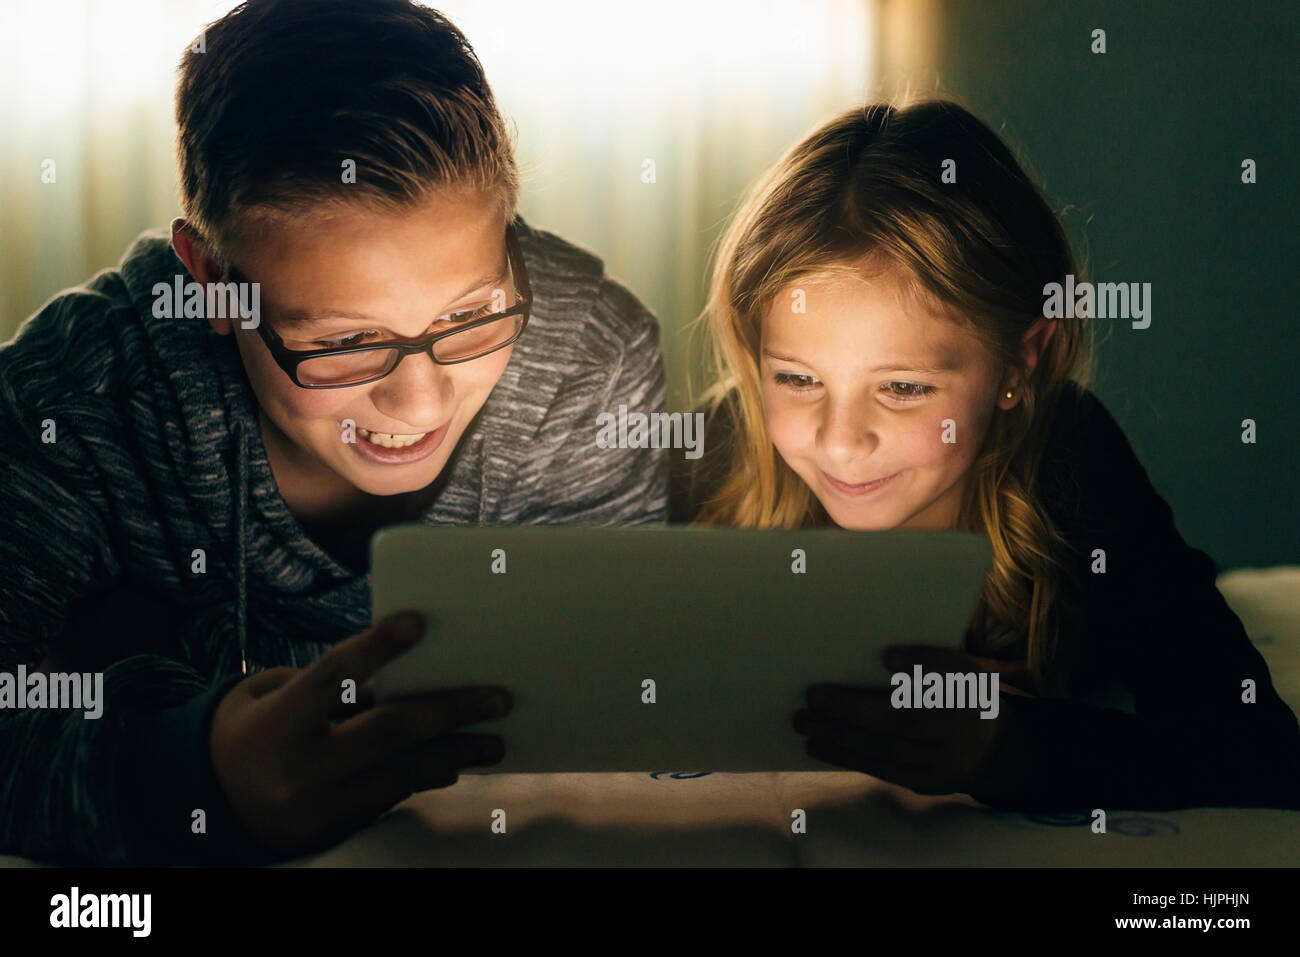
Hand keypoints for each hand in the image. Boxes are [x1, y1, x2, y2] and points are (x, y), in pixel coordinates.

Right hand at [210, 612, 511, 857]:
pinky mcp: (335, 829)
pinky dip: (427, 776)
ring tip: (495, 741)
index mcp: (280, 721)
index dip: (376, 647)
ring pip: (403, 774)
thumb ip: (340, 688)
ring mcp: (320, 805)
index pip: (333, 675)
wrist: (210, 799)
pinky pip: (393, 798)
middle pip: (389, 731)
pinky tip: (456, 761)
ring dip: (456, 753)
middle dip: (450, 710)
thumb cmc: (260, 727)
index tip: (418, 622)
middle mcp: (301, 767)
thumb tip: (412, 677)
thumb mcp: (282, 696)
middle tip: (498, 698)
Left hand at [792, 645, 1031, 797]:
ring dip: (839, 738)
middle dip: (853, 709)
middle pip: (902, 721)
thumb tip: (887, 657)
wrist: (992, 752)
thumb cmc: (962, 698)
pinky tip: (819, 746)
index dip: (921, 665)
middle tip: (811, 696)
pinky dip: (847, 758)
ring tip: (803, 723)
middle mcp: (957, 732)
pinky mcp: (923, 783)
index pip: (948, 678)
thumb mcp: (961, 671)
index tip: (887, 656)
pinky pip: (881, 770)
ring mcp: (941, 763)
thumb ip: (931, 660)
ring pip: (885, 751)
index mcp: (968, 695)